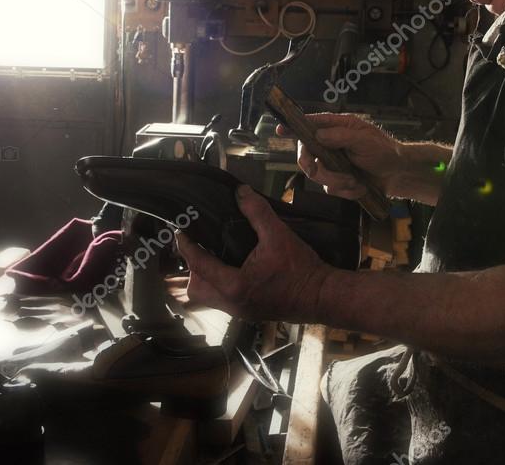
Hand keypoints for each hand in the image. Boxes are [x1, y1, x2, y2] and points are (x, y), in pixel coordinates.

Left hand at [176, 185, 332, 321]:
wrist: (323, 296)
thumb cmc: (301, 268)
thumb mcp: (278, 234)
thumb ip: (257, 211)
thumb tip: (240, 191)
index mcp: (234, 286)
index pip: (199, 265)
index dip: (187, 247)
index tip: (181, 233)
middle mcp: (233, 303)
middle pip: (196, 290)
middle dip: (193, 269)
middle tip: (200, 247)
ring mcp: (241, 312)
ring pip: (208, 298)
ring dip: (206, 279)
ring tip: (214, 257)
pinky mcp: (250, 313)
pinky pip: (223, 301)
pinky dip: (219, 285)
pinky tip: (231, 269)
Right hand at [277, 113, 401, 199]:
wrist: (397, 175)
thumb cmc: (384, 150)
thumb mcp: (365, 139)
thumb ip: (341, 136)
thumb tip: (318, 135)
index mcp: (336, 128)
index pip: (310, 125)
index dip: (294, 128)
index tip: (281, 131)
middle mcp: (330, 145)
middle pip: (306, 154)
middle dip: (312, 166)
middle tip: (316, 171)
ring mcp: (332, 164)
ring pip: (317, 175)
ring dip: (336, 181)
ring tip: (355, 181)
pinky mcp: (337, 181)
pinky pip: (330, 189)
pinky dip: (345, 191)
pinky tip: (359, 187)